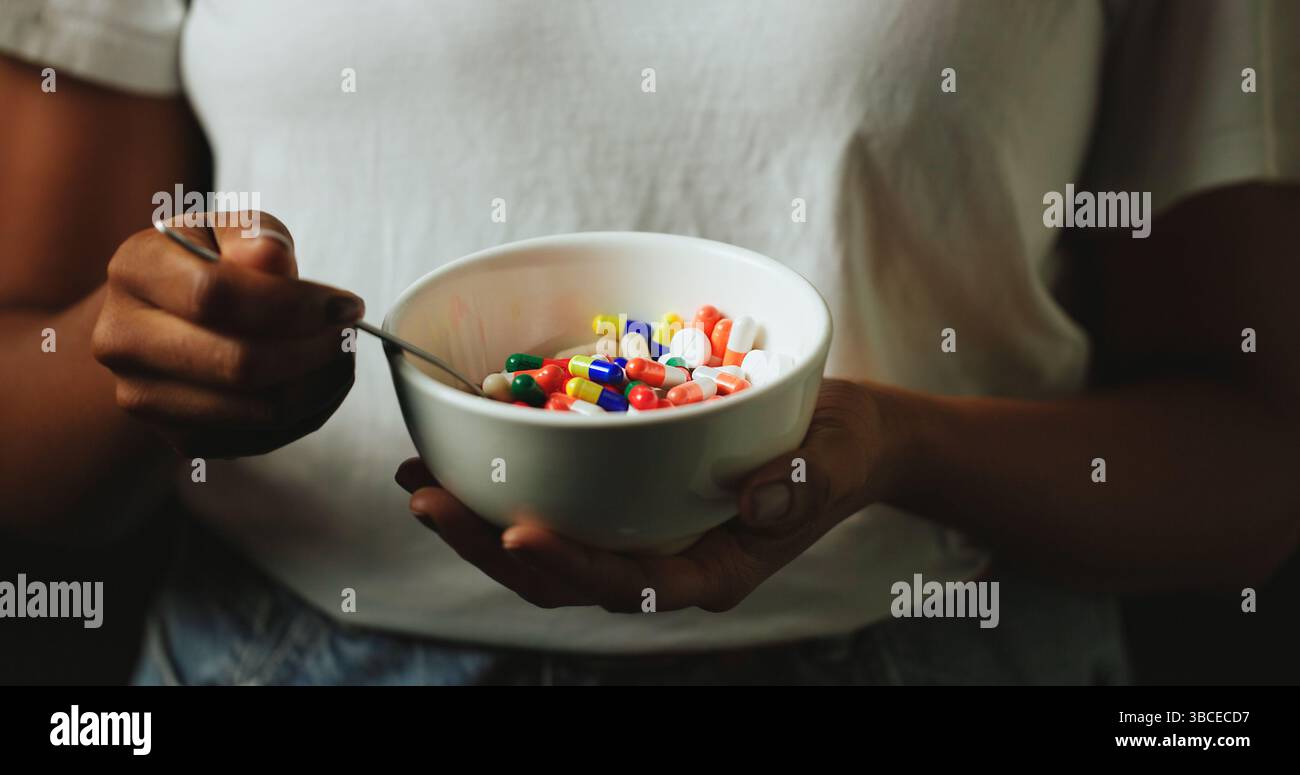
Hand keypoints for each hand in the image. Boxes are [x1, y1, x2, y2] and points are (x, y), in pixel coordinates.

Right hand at [92, 211, 364, 457]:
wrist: (164, 319)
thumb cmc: (207, 263)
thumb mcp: (230, 228)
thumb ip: (254, 234)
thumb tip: (272, 257)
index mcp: (134, 270)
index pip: (216, 296)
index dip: (294, 304)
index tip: (344, 304)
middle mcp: (122, 339)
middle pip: (238, 364)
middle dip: (313, 350)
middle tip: (348, 333)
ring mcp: (144, 397)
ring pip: (258, 410)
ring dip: (319, 385)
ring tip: (339, 354)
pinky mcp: (178, 437)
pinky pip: (262, 439)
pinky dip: (308, 413)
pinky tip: (317, 380)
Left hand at [398, 378, 889, 611]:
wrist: (837, 437)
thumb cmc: (841, 451)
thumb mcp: (833, 462)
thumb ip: (802, 484)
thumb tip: (756, 495)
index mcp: (709, 574)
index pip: (630, 586)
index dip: (571, 567)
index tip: (517, 533)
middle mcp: (661, 564)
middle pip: (563, 576)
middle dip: (487, 546)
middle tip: (425, 500)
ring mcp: (638, 535)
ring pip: (546, 549)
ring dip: (478, 523)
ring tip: (419, 482)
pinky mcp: (624, 499)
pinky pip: (559, 505)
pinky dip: (507, 486)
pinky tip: (462, 455)